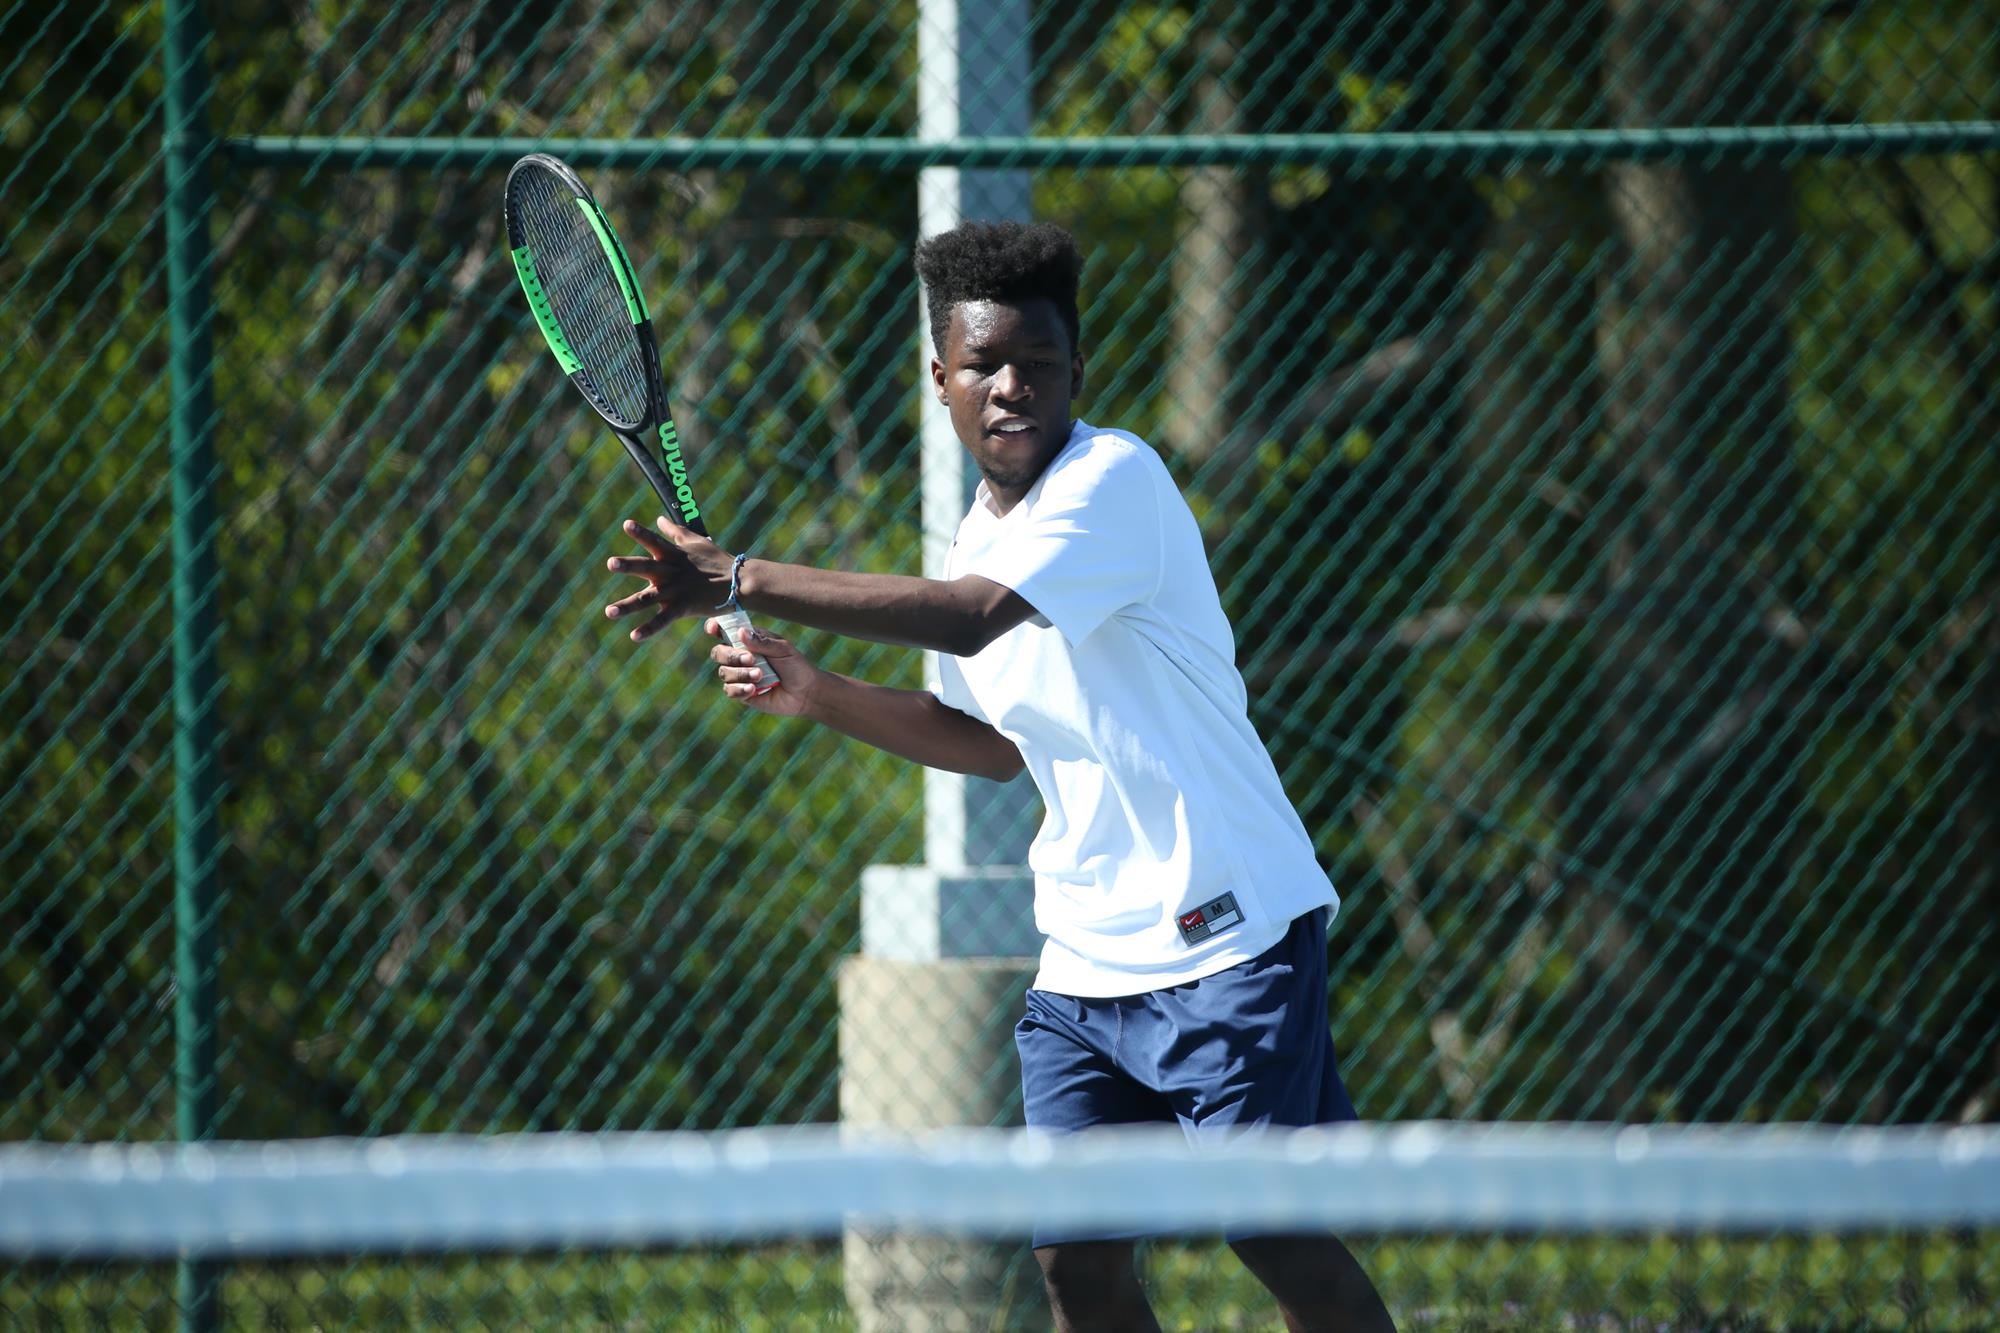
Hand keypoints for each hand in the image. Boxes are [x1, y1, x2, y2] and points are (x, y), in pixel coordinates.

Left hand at [603, 516, 731, 641]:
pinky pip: (664, 620)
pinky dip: (650, 628)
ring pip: (648, 599)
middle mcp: (672, 572)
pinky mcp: (683, 608)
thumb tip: (660, 518)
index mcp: (674, 555)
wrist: (740, 583)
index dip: (641, 533)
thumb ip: (675, 531)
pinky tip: (634, 636)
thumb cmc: (718, 560)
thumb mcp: (696, 542)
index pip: (655, 542)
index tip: (626, 525)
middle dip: (629, 565)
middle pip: (647, 568)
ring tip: (609, 612)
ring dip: (628, 606)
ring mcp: (677, 591)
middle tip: (611, 563)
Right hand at [707, 620, 816, 716]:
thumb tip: (740, 632)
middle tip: (751, 659)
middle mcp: (739, 656)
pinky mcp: (741, 693)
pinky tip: (754, 689)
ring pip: (724, 672)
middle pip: (718, 652)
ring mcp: (739, 675)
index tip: (713, 628)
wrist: (806, 692)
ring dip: (741, 674)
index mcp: (748, 640)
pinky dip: (740, 689)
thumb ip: (762, 641)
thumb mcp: (783, 649)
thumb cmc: (796, 666)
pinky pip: (729, 690)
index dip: (714, 628)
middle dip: (731, 655)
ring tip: (760, 675)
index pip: (724, 631)